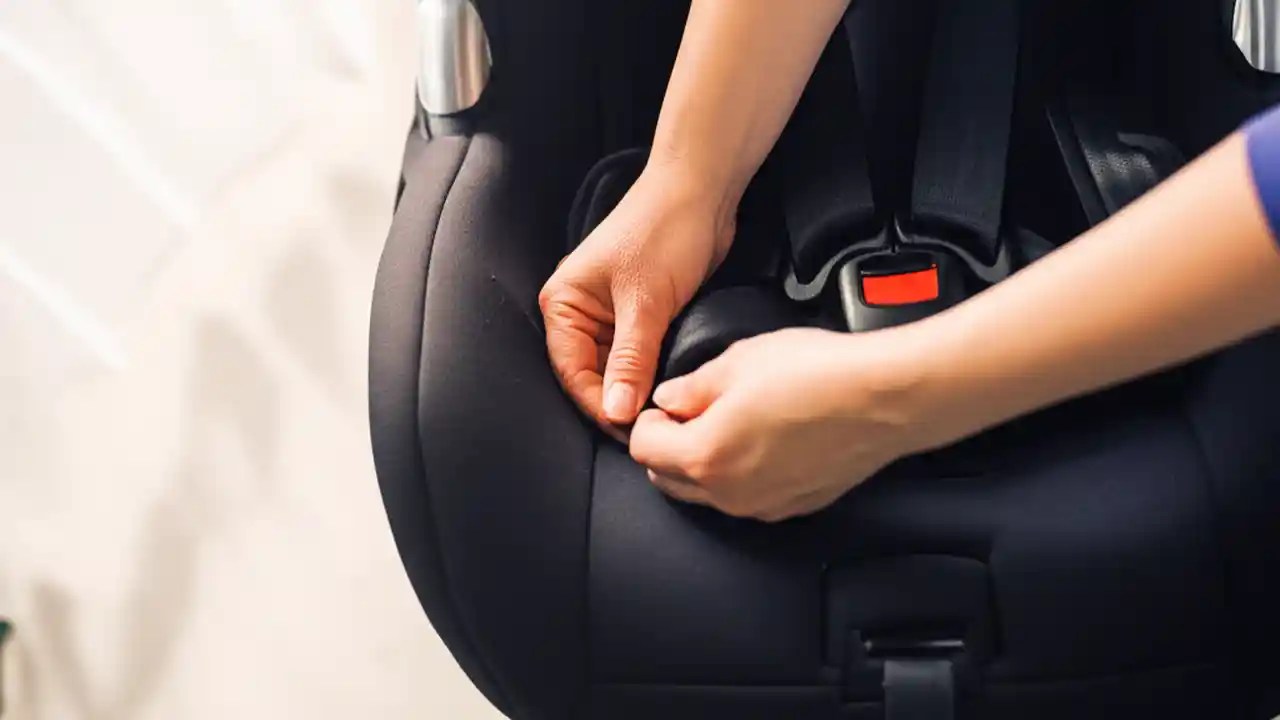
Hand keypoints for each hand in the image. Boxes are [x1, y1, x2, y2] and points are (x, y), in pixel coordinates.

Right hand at [539, 166, 736, 435]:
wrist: (703, 192)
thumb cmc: (665, 229)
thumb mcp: (646, 302)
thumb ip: (629, 361)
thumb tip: (617, 413)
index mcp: (564, 304)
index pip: (572, 373)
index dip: (599, 405)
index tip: (629, 430)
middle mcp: (580, 313)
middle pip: (591, 377)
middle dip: (617, 404)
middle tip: (650, 430)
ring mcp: (611, 316)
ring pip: (617, 372)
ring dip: (636, 392)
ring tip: (661, 415)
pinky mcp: (641, 316)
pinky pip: (639, 359)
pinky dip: (651, 375)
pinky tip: (668, 390)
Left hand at [629, 327, 928, 521]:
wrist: (884, 398)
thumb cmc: (818, 374)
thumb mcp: (737, 361)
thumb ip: (691, 387)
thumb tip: (669, 399)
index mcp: (705, 456)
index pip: (642, 447)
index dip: (648, 419)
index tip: (666, 402)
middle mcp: (729, 493)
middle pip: (666, 479)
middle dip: (666, 445)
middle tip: (691, 410)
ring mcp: (762, 505)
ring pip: (705, 493)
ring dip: (701, 462)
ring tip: (731, 420)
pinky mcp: (793, 506)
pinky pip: (745, 497)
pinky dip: (738, 474)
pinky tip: (762, 439)